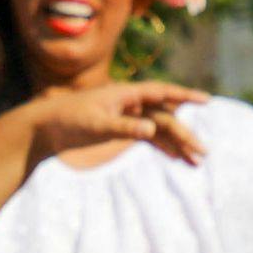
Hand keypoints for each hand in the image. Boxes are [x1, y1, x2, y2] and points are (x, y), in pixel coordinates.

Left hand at [16, 83, 207, 167]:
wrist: (46, 128)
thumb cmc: (68, 119)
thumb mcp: (96, 123)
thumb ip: (124, 127)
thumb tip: (151, 130)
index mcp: (125, 93)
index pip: (161, 92)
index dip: (185, 95)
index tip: (207, 100)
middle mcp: (130, 103)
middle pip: (164, 116)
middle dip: (184, 133)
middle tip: (202, 151)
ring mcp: (127, 117)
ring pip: (159, 129)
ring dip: (177, 143)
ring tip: (196, 161)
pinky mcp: (122, 130)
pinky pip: (149, 138)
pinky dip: (163, 147)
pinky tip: (177, 159)